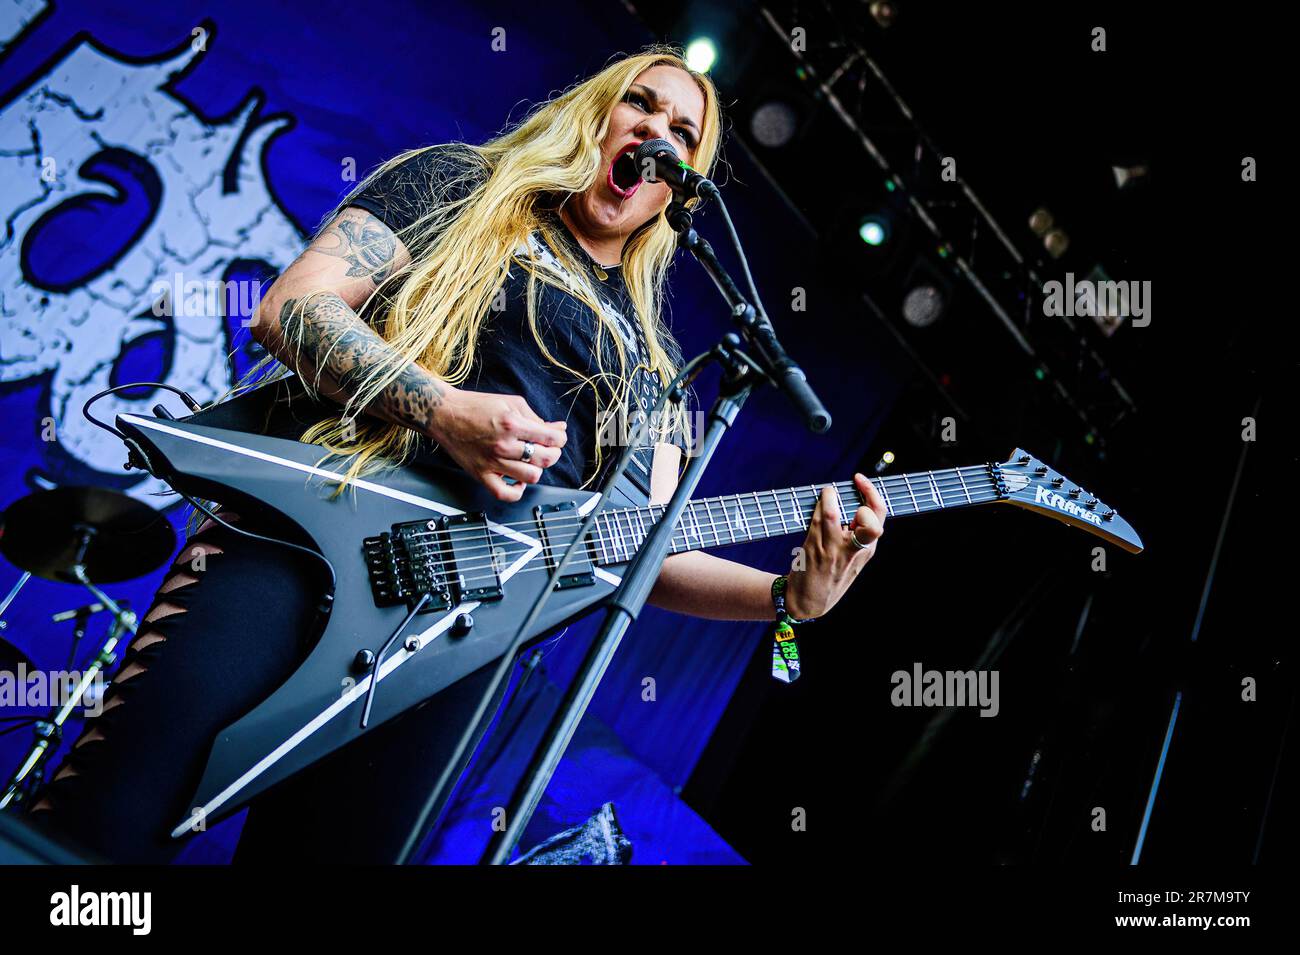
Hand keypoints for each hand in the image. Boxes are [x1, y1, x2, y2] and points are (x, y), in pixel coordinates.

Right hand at [429, 388, 567, 500]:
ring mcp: (492, 462)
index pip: (551, 438)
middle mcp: (503, 445)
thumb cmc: (475, 406)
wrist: (444, 414)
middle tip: (548, 449)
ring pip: (531, 477)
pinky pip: (505, 494)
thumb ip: (535, 417)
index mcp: (512, 424)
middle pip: (545, 459)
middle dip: (553, 454)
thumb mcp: (510, 402)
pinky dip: (517, 491)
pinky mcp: (481, 474)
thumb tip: (557, 428)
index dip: (560, 438)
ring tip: (532, 462)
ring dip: (537, 469)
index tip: (557, 438)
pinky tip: (518, 481)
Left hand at [784, 473, 885, 618]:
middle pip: (870, 521)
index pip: (879, 518)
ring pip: (832, 513)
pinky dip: (817, 506)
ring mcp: (833, 550)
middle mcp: (854, 550)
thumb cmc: (831, 575)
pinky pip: (816, 520)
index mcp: (867, 550)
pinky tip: (818, 503)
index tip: (859, 480)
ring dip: (829, 496)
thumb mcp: (854, 560)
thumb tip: (851, 503)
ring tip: (828, 492)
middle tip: (854, 485)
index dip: (872, 493)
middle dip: (866, 497)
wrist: (809, 602)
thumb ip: (858, 536)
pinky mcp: (814, 549)